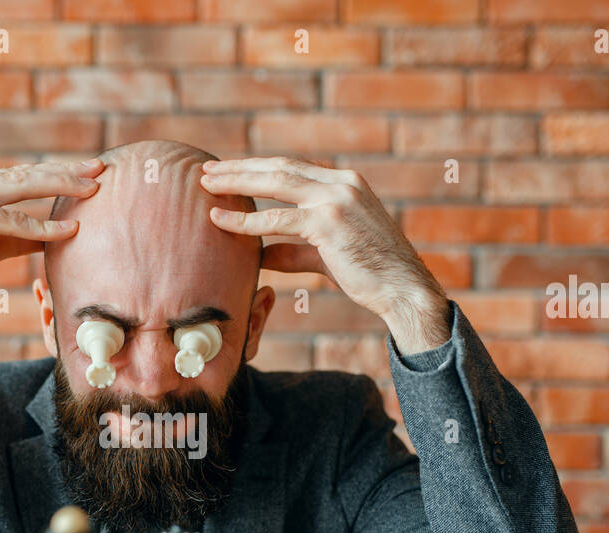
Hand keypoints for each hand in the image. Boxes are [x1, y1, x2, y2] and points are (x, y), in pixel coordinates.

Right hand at [0, 158, 104, 306]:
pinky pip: (11, 221)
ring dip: (60, 186)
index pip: (19, 175)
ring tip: (93, 189)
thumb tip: (53, 235)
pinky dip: (42, 227)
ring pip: (20, 187)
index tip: (87, 169)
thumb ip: (16, 238)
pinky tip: (69, 230)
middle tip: (101, 167)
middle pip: (25, 173)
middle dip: (65, 170)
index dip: (54, 171)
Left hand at [200, 156, 450, 353]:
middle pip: (279, 168)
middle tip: (206, 170)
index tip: (229, 170)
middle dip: (240, 167)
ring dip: (236, 183)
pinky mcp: (329, 223)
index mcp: (344, 183)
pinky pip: (277, 221)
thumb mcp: (327, 254)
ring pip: (275, 184)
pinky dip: (246, 220)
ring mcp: (336, 200)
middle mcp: (341, 183)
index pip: (292, 168)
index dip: (258, 167)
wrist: (403, 288)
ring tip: (206, 186)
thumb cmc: (369, 274)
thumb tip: (262, 256)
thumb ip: (295, 250)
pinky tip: (220, 220)